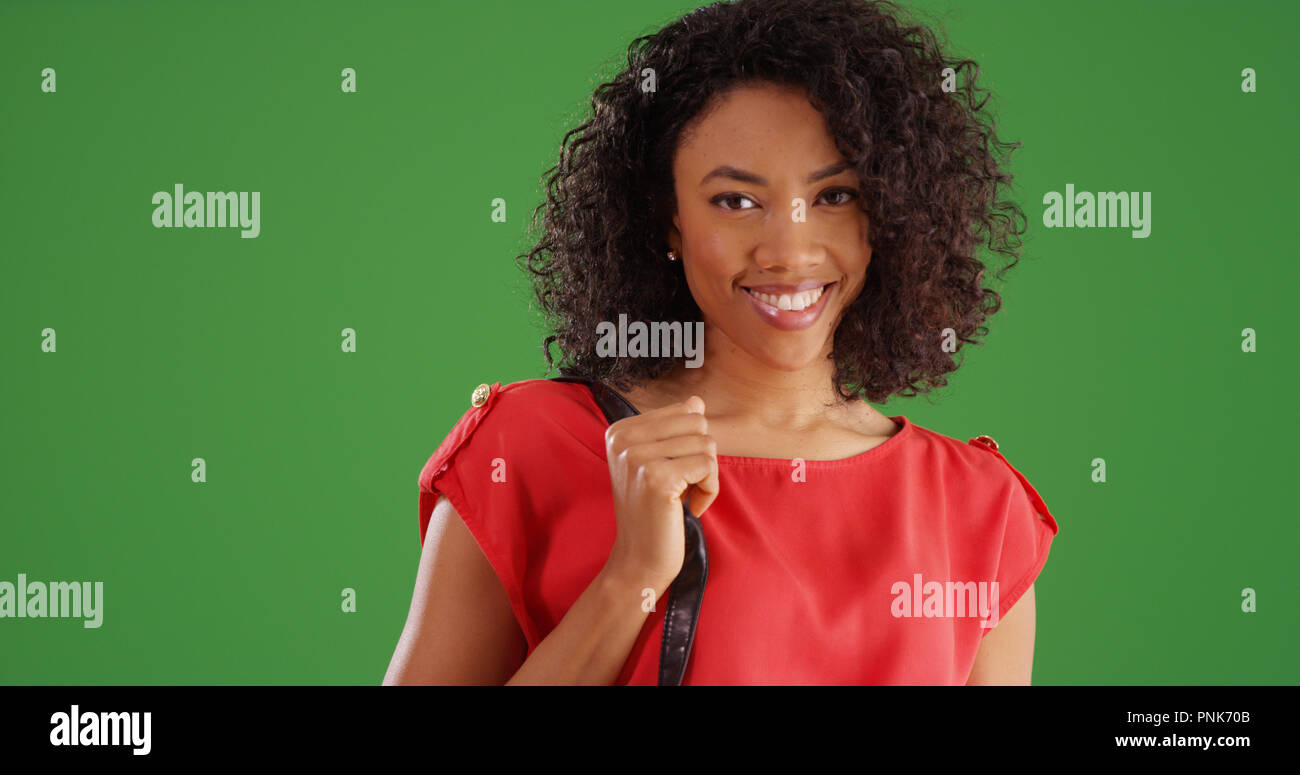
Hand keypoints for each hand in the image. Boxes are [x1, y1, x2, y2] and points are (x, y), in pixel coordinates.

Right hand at [602, 395, 718, 591]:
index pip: (683, 411)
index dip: (691, 444)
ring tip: (685, 497)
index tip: (674, 472)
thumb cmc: (653, 512)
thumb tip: (696, 401)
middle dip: (702, 456)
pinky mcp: (657, 478)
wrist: (638, 559)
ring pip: (706, 443)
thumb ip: (674, 430)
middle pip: (697, 423)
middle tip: (684, 485)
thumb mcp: (659, 463)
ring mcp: (638, 457)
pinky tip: (691, 507)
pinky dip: (709, 489)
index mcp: (620, 430)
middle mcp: (623, 439)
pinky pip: (708, 465)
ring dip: (707, 475)